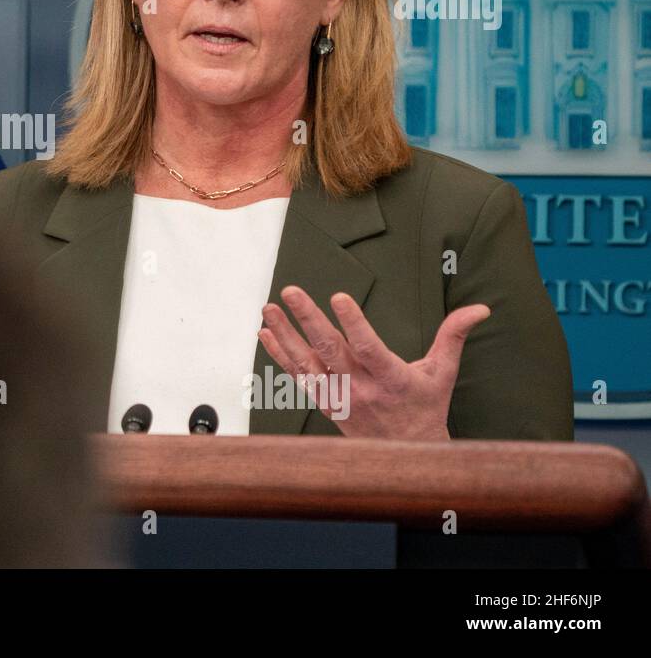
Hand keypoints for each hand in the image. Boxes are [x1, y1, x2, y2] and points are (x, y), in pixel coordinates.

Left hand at [257, 285, 490, 439]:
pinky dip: (280, 356)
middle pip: (331, 350)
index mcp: (392, 379)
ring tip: (268, 309)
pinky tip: (266, 333)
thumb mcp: (443, 373)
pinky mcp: (324, 402)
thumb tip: (480, 308)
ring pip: (307, 363)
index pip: (369, 349)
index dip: (354, 323)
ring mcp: (339, 397)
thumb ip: (454, 336)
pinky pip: (297, 377)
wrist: (404, 455)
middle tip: (291, 292)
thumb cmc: (424, 407)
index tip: (339, 297)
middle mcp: (361, 389)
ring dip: (285, 335)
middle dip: (308, 319)